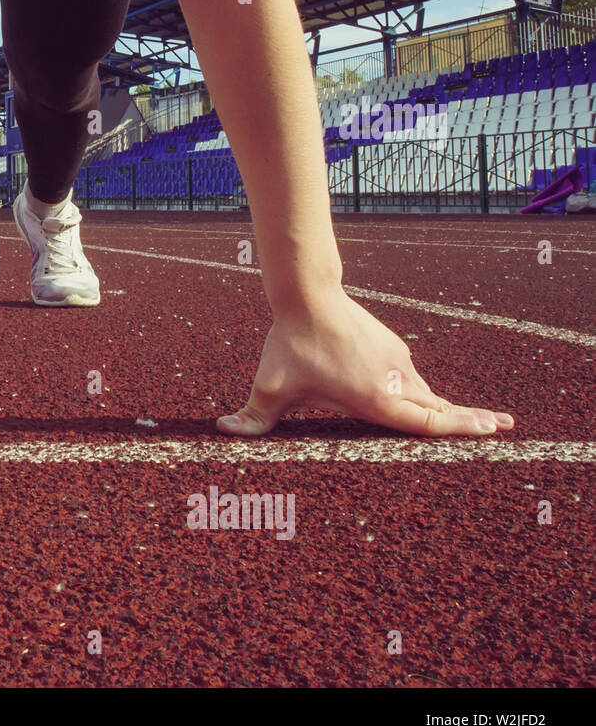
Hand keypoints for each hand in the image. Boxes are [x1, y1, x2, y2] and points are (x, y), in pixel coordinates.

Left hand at [219, 290, 514, 436]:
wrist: (307, 294)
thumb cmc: (290, 343)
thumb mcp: (269, 386)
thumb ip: (252, 416)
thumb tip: (223, 430)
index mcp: (374, 397)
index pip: (426, 421)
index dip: (459, 429)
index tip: (493, 431)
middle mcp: (394, 379)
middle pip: (439, 408)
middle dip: (471, 420)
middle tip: (503, 427)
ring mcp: (396, 360)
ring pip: (424, 391)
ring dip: (444, 408)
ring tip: (473, 419)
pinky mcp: (390, 346)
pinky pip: (410, 376)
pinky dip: (421, 391)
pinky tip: (422, 397)